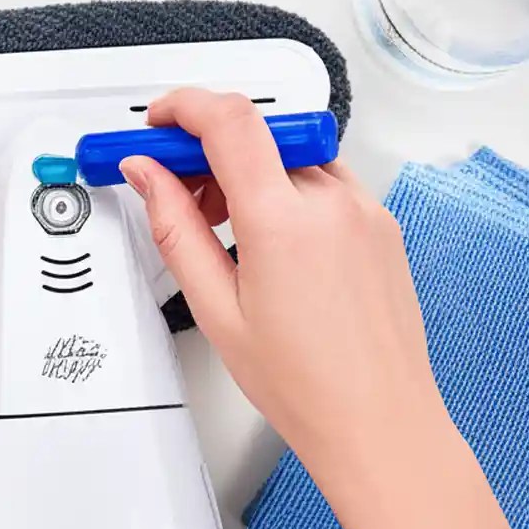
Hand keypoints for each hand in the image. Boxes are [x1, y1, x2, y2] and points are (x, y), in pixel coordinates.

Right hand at [119, 88, 528, 528]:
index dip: (182, 106)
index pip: (228, 119)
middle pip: (257, 132)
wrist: (379, 422)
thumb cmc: (307, 385)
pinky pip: (323, 178)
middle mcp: (332, 203)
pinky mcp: (381, 222)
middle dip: (207, 148)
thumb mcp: (216, 309)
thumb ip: (175, 228)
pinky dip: (286, 188)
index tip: (157, 122)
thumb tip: (147, 176)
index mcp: (285, 222)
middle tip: (178, 187)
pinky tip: (268, 238)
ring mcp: (364, 210)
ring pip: (290, 153)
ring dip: (248, 169)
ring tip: (225, 226)